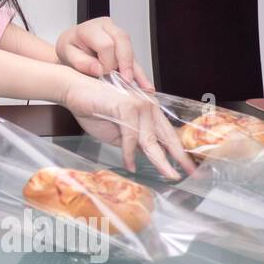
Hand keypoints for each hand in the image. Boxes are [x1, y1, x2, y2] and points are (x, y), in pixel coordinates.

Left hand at [56, 17, 153, 88]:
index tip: (101, 73)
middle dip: (126, 63)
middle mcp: (108, 28)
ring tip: (144, 87)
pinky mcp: (124, 47)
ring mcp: (118, 36)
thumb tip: (98, 69)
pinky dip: (140, 74)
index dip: (106, 61)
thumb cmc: (71, 47)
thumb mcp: (67, 54)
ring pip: (132, 50)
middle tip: (126, 80)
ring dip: (137, 70)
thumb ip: (81, 62)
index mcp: (92, 28)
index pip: (106, 44)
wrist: (72, 44)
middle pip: (123, 42)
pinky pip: (134, 60)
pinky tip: (145, 85)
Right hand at [58, 72, 196, 179]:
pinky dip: (129, 153)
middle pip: (166, 136)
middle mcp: (147, 105)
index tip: (189, 167)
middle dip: (179, 157)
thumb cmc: (92, 107)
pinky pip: (131, 137)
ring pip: (151, 139)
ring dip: (159, 160)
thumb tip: (145, 154)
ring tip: (167, 174)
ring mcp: (138, 104)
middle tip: (191, 173)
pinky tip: (130, 165)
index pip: (168, 133)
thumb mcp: (117, 132)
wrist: (73, 89)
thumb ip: (133, 141)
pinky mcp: (126, 107)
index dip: (179, 151)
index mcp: (148, 109)